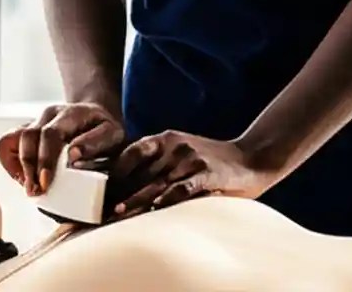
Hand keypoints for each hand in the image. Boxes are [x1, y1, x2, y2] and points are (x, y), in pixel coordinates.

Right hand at [0, 102, 124, 196]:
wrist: (95, 116)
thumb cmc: (104, 129)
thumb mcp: (113, 134)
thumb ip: (96, 143)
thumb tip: (72, 156)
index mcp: (71, 113)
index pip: (50, 133)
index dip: (45, 159)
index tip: (45, 182)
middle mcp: (49, 113)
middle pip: (28, 136)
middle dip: (29, 167)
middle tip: (36, 192)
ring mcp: (35, 120)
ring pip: (12, 140)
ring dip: (17, 166)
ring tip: (30, 186)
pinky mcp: (25, 129)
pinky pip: (6, 143)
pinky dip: (11, 162)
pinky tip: (25, 175)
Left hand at [108, 131, 278, 220]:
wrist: (252, 158)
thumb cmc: (212, 161)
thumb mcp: (182, 151)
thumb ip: (157, 161)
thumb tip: (121, 182)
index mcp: (167, 139)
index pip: (131, 152)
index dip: (113, 171)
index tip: (99, 189)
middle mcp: (176, 147)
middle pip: (140, 171)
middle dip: (120, 191)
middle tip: (103, 209)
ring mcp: (192, 160)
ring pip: (157, 183)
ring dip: (137, 199)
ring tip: (120, 213)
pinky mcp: (208, 175)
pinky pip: (183, 188)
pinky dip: (167, 199)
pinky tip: (156, 208)